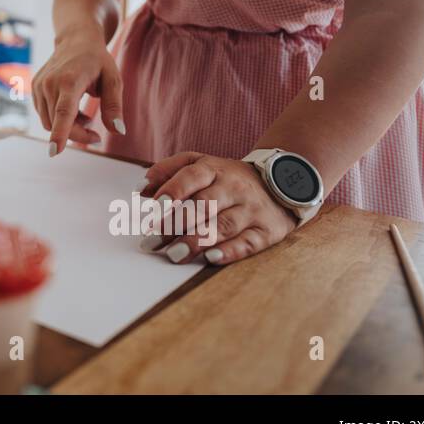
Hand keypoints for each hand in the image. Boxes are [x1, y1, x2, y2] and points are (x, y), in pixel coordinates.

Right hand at [31, 27, 124, 154]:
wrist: (75, 39)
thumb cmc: (97, 60)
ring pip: (50, 122)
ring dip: (68, 127)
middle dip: (77, 134)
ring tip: (86, 116)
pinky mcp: (35, 88)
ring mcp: (39, 86)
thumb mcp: (113, 79)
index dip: (60, 133)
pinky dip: (59, 119)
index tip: (55, 152)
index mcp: (70, 80)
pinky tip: (73, 109)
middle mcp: (50, 83)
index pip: (64, 112)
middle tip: (96, 134)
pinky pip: (45, 115)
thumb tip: (118, 131)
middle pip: (59, 123)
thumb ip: (114, 106)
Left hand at [138, 152, 298, 264]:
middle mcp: (233, 188)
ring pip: (223, 225)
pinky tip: (210, 259)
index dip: (173, 190)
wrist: (283, 182)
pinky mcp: (266, 231)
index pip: (192, 176)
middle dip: (176, 223)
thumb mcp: (200, 164)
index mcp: (214, 169)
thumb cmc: (227, 178)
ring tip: (174, 254)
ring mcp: (251, 210)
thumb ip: (168, 171)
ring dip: (197, 240)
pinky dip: (230, 252)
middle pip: (204, 205)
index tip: (155, 206)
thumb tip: (140, 190)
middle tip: (152, 240)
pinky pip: (248, 243)